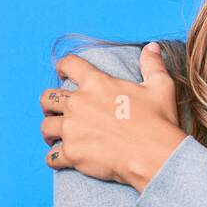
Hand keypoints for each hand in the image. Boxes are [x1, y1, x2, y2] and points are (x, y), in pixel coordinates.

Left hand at [41, 43, 185, 190]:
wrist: (154, 154)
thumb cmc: (158, 121)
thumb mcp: (160, 87)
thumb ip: (152, 64)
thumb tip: (151, 47)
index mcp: (96, 83)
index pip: (69, 65)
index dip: (63, 67)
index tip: (62, 73)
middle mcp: (78, 103)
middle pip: (48, 98)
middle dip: (49, 105)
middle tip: (55, 112)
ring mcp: (72, 129)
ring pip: (45, 127)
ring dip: (49, 132)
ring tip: (54, 138)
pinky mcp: (72, 153)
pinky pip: (51, 156)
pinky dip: (54, 158)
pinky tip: (61, 160)